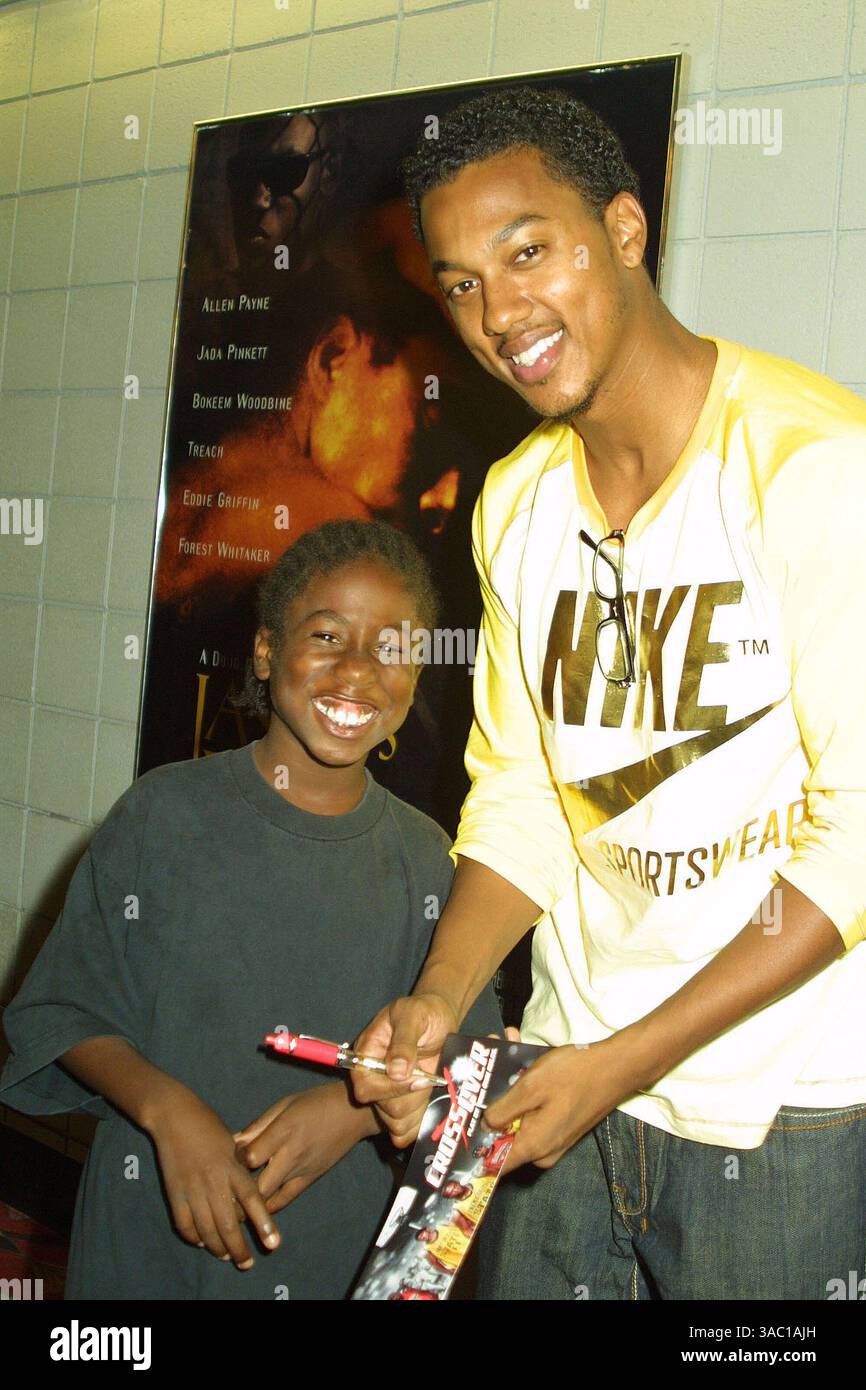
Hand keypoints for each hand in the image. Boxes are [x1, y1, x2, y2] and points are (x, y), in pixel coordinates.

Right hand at [148, 1087, 279, 1268]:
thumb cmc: (209, 1127)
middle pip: (229, 1224)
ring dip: (217, 1247)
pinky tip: (202, 1242)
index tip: (273, 1243)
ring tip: (227, 1256)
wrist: (176, 1116)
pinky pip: (185, 1224)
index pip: (252, 1200)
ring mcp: (193, 1189)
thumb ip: (241, 1171)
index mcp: (233, 1167)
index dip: (263, 1223)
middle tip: (247, 1263)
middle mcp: (215, 1181)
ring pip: (207, 1230)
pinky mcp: (175, 1193)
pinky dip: (194, 1237)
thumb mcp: (233, 1145)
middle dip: (239, 1248)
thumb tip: (250, 1199)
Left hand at [232, 1083, 376, 1213]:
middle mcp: (292, 1154)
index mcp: (284, 1130)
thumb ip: (259, 1125)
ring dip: (250, 1203)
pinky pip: (284, 1200)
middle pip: (257, 1186)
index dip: (235, 1158)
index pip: (251, 1156)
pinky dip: (268, 1206)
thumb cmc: (316, 1102)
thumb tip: (233, 1141)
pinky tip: (256, 1207)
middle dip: (238, 1191)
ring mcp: (302, 1171)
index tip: (228, 1155)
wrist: (353, 1114)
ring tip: (235, 1205)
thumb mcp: (285, 1104)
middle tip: (224, 1191)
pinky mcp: (309, 1180)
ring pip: (269, 1199)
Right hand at [350, 993, 458, 1148]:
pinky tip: (434, 1103)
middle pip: (383, 1109)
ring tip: (433, 1085)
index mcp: (367, 1055)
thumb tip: (396, 1071)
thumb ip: (404, 1040)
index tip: (418, 1077)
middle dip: (412, 1096)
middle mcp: (375, 1079)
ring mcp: (390, 1095)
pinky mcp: (406, 1106)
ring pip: (397, 1123)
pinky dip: (422, 1123)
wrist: (440, 1019)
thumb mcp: (413, 1015)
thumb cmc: (423, 1012)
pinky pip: (407, 1130)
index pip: (365, 1087)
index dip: (389, 1089)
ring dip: (420, 1108)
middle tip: (431, 1077)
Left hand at [483, 1034, 637, 1171]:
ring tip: (501, 1046)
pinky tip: (519, 1054)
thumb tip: (484, 1125)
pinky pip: (534, 1110)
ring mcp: (554, 1139)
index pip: (494, 1164)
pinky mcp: (561, 1125)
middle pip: (503, 1132)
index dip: (473, 1148)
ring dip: (508, 1085)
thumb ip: (503, 1110)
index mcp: (533, 1147)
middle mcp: (542, 1151)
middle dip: (490, 1098)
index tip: (456, 1125)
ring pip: (518, 1116)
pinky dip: (525, 1087)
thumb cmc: (573, 1076)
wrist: (617, 1067)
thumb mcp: (531, 1087)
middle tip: (481, 1064)